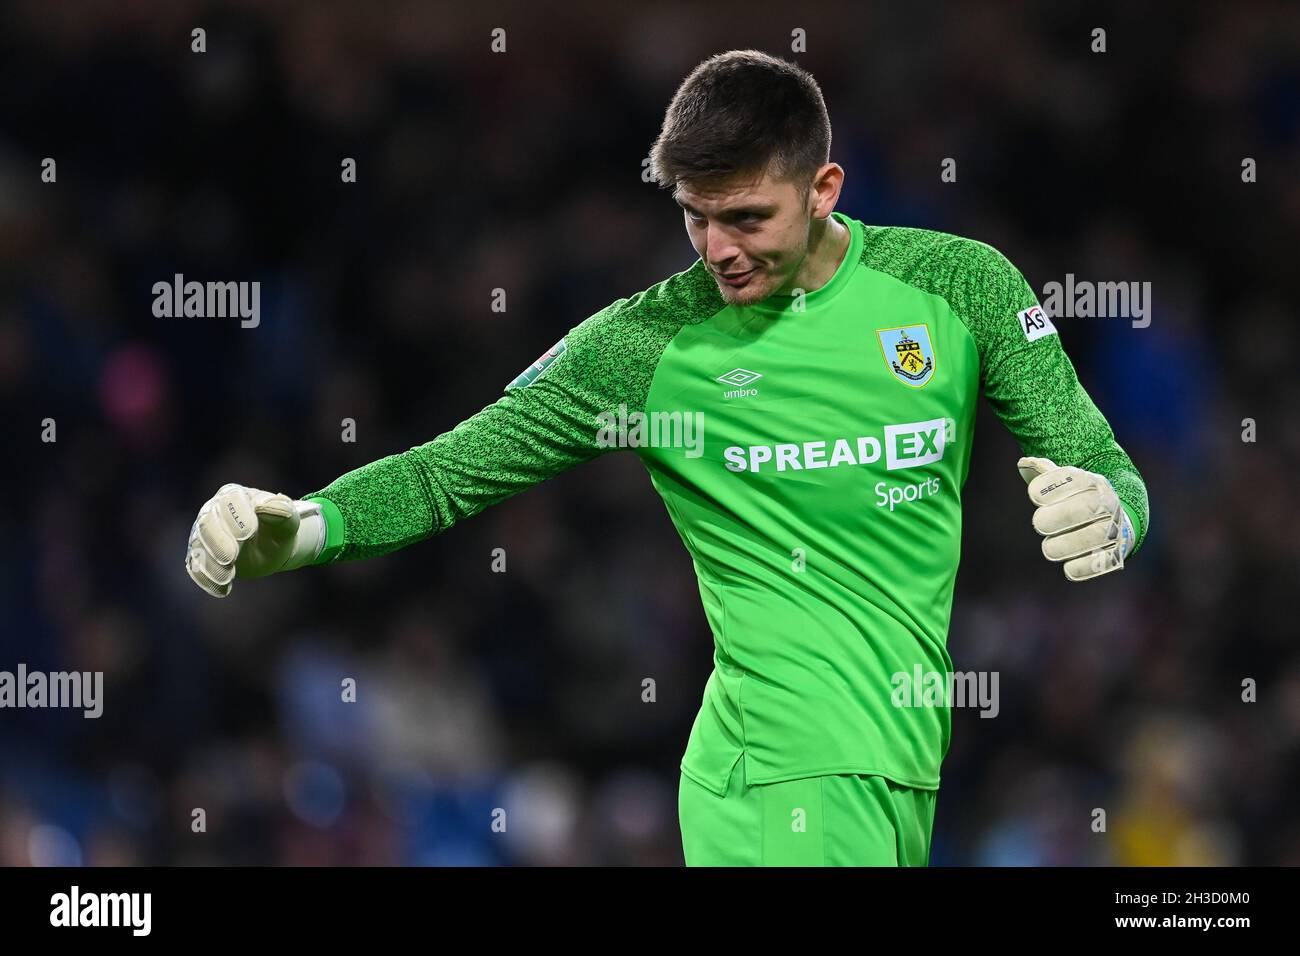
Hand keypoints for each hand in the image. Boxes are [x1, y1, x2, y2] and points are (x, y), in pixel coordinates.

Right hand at [185, 484, 322, 597]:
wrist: (272, 547)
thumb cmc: (279, 527)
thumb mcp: (288, 519)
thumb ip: (282, 510)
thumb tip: (270, 504)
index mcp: (234, 495)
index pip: (230, 500)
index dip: (237, 515)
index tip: (249, 532)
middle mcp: (213, 511)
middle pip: (207, 523)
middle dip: (218, 541)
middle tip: (231, 558)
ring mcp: (203, 534)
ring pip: (198, 546)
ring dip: (211, 563)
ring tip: (227, 578)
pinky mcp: (201, 555)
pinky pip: (196, 567)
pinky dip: (206, 579)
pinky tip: (222, 589)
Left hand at [1017, 457, 1132, 581]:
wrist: (1119, 520)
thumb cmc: (1081, 498)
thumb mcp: (1068, 482)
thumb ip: (1046, 472)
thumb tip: (1024, 464)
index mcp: (1094, 483)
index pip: (1075, 479)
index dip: (1052, 485)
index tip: (1034, 495)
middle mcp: (1108, 503)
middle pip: (1086, 507)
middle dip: (1059, 515)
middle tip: (1039, 522)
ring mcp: (1115, 528)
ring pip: (1095, 535)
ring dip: (1067, 543)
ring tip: (1049, 548)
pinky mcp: (1117, 552)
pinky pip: (1105, 561)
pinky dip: (1086, 567)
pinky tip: (1069, 569)